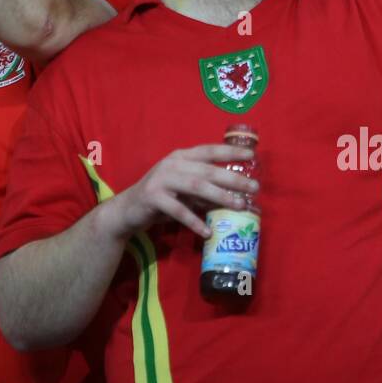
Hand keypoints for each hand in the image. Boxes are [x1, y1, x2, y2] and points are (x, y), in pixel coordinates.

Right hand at [102, 144, 257, 239]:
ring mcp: (161, 179)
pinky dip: (194, 221)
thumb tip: (234, 197)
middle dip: (232, 178)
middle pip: (207, 169)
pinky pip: (178, 210)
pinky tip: (207, 232)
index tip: (251, 154)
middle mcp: (172, 164)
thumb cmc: (160, 198)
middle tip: (254, 187)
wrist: (127, 210)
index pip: (209, 150)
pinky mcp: (153, 197)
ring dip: (219, 196)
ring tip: (238, 206)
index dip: (230, 151)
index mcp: (181, 157)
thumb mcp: (184, 191)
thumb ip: (204, 191)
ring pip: (196, 186)